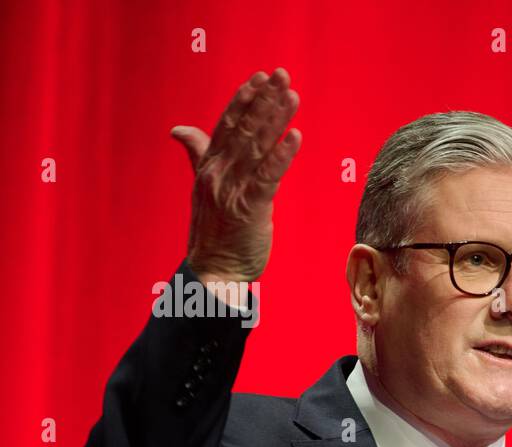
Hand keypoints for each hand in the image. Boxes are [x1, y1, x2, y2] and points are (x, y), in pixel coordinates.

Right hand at [171, 67, 301, 283]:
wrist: (213, 270)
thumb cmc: (214, 230)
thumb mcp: (203, 187)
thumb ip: (198, 155)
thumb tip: (180, 130)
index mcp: (208, 166)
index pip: (226, 124)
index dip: (244, 99)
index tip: (261, 77)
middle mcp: (218, 172)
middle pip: (243, 128)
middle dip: (264, 99)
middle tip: (282, 75)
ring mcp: (233, 189)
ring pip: (257, 146)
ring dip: (276, 119)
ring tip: (292, 95)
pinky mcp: (250, 208)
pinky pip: (268, 176)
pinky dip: (282, 154)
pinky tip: (295, 136)